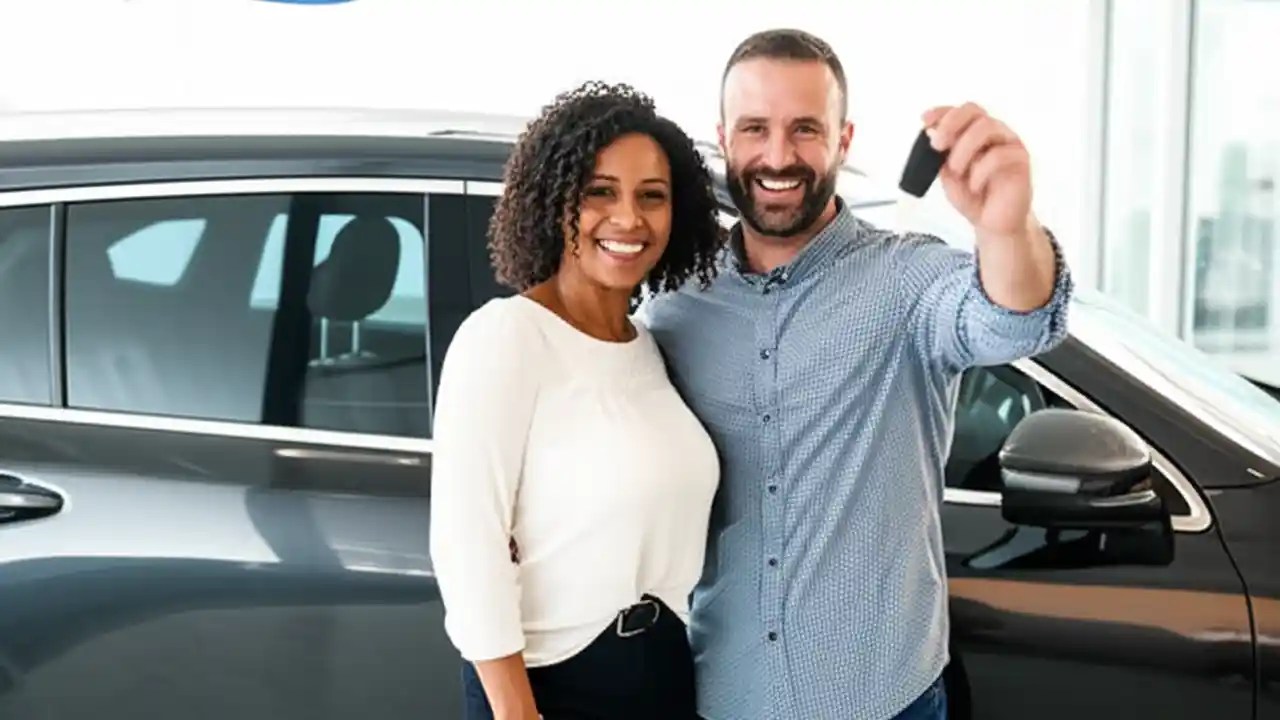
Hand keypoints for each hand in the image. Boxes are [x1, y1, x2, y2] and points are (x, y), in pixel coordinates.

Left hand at [921, 102, 1032, 239]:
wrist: (994, 223)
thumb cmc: (973, 198)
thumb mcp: (948, 176)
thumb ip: (941, 156)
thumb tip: (931, 132)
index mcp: (973, 133)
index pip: (960, 111)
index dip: (942, 111)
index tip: (924, 120)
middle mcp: (993, 132)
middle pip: (973, 110)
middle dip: (950, 124)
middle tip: (937, 145)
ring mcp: (1008, 143)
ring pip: (987, 127)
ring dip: (964, 148)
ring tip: (956, 171)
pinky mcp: (1020, 159)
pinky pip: (999, 154)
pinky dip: (980, 171)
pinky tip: (974, 186)